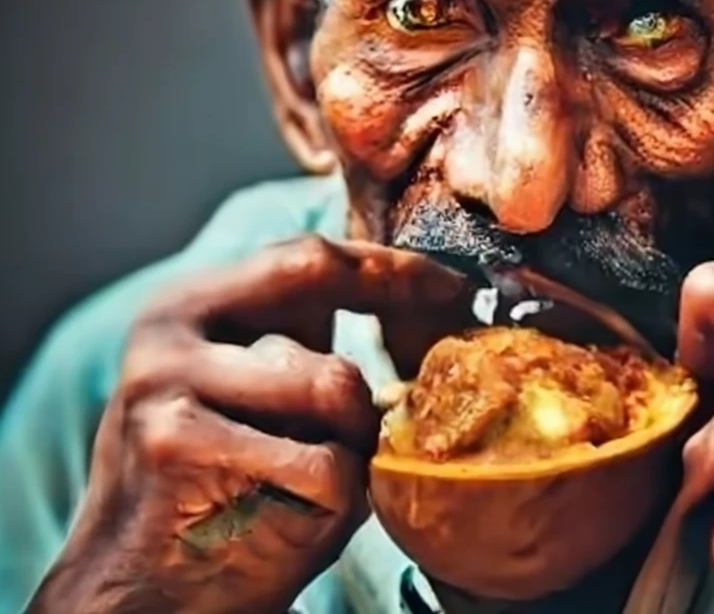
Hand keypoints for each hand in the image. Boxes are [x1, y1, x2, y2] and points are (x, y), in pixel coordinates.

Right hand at [27, 237, 467, 613]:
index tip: (451, 282)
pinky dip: (335, 498)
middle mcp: (170, 327)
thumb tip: (421, 300)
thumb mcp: (256, 392)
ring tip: (319, 476)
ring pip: (332, 380)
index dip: (386, 263)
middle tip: (432, 339)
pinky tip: (289, 517)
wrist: (140, 600)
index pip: (305, 256)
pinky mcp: (178, 444)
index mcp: (192, 304)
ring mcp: (168, 381)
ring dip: (354, 436)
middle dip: (390, 294)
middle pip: (315, 284)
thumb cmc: (225, 488)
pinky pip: (321, 461)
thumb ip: (309, 343)